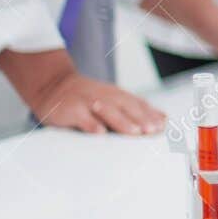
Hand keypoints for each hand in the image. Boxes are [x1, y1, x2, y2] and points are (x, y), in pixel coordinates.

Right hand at [0, 48, 165, 136]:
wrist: (54, 85)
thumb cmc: (89, 98)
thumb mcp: (113, 100)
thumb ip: (135, 109)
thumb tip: (164, 118)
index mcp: (117, 95)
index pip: (138, 104)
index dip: (151, 115)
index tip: (163, 126)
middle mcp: (105, 96)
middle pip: (127, 107)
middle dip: (141, 118)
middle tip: (153, 130)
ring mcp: (88, 102)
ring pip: (108, 111)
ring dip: (122, 121)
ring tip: (135, 132)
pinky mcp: (71, 109)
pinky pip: (82, 117)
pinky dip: (91, 124)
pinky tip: (100, 133)